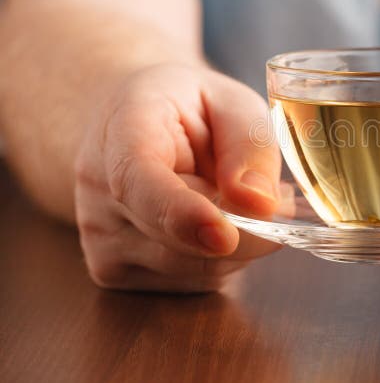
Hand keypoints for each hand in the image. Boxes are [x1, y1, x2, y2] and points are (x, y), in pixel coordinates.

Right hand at [74, 64, 284, 291]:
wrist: (132, 125)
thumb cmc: (189, 107)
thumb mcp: (232, 101)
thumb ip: (251, 144)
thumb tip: (261, 204)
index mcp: (123, 129)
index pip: (138, 182)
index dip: (181, 214)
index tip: (225, 236)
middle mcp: (98, 189)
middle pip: (181, 239)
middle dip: (247, 225)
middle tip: (277, 191)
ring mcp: (101, 239)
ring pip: (198, 268)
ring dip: (240, 242)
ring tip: (236, 196)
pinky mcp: (115, 273)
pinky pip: (195, 281)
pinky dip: (223, 258)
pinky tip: (215, 220)